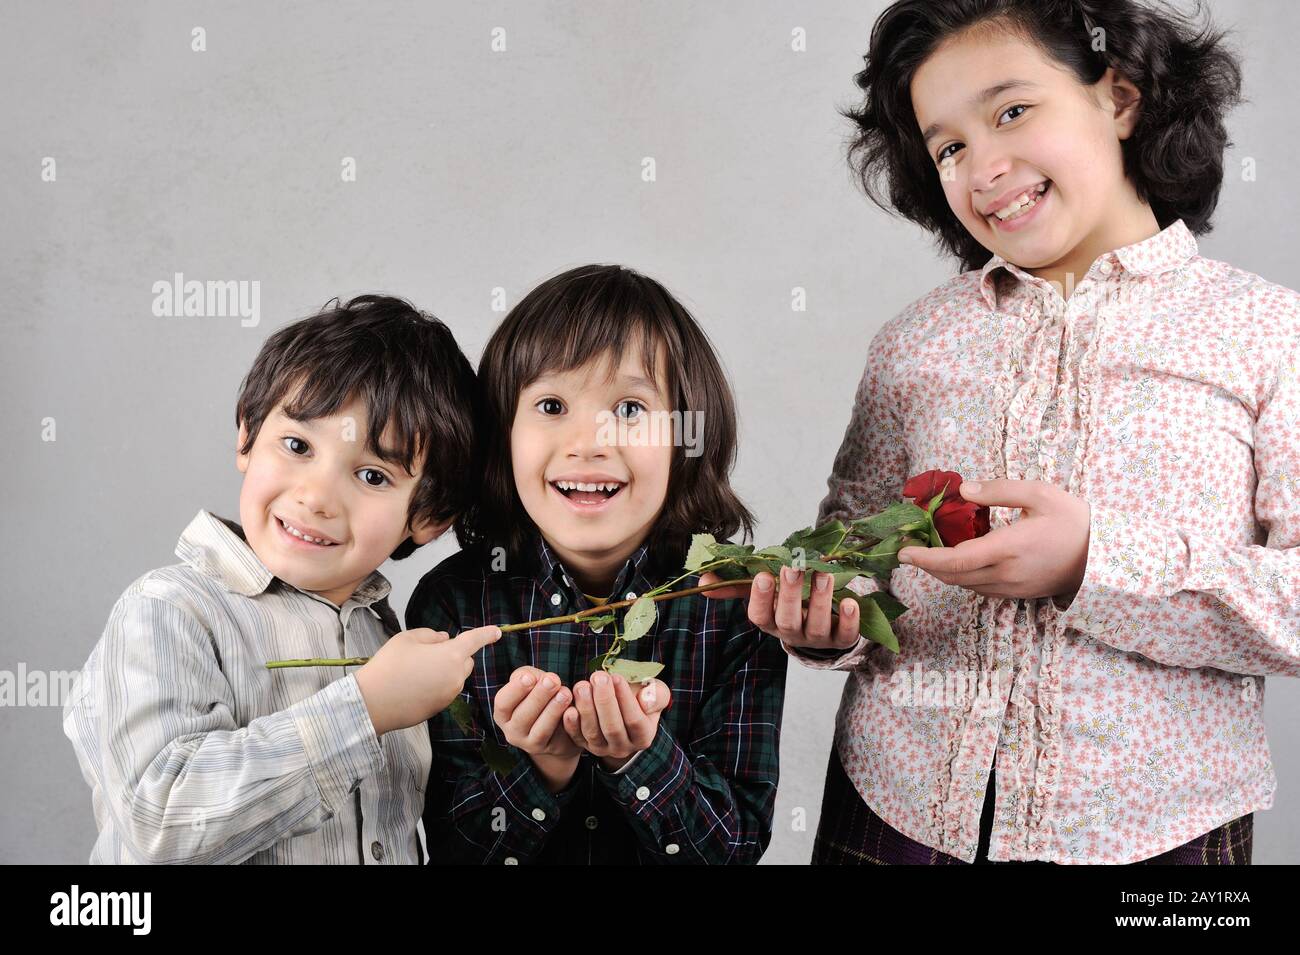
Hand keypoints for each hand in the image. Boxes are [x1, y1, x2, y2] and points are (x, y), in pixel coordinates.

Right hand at [355, 625, 501, 735]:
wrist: (372, 703)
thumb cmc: (389, 666)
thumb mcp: (407, 639)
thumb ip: (431, 635)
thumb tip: (444, 639)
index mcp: (451, 655)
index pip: (475, 640)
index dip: (487, 634)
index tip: (497, 632)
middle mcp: (455, 677)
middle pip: (465, 661)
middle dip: (453, 655)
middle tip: (426, 653)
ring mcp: (449, 695)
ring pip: (454, 677)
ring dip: (445, 671)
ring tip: (416, 671)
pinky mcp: (439, 708)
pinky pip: (444, 691)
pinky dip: (436, 685)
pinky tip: (414, 686)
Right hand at [494, 666, 581, 791]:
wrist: (556, 723)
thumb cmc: (540, 696)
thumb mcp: (530, 683)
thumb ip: (529, 676)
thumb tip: (537, 678)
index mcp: (503, 714)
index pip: (502, 703)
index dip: (515, 690)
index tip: (529, 677)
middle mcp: (512, 732)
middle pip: (522, 717)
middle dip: (538, 697)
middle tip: (553, 680)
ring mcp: (530, 744)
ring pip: (540, 730)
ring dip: (553, 710)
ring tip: (565, 693)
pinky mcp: (551, 748)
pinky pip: (557, 738)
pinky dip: (565, 723)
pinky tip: (572, 709)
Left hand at [562, 670, 671, 771]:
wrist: (622, 712)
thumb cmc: (639, 698)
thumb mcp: (655, 693)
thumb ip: (657, 695)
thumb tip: (646, 701)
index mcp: (643, 736)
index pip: (635, 721)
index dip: (626, 700)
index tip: (617, 677)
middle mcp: (623, 747)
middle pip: (613, 728)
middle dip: (604, 701)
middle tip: (598, 677)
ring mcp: (602, 748)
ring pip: (593, 733)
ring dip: (586, 709)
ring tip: (582, 686)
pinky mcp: (584, 745)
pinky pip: (576, 738)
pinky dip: (571, 725)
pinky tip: (569, 708)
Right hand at [698, 565, 860, 651]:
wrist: (822, 623)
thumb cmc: (787, 600)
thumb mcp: (763, 592)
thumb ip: (735, 585)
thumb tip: (702, 582)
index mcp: (769, 620)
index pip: (759, 615)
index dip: (761, 598)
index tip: (764, 575)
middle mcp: (791, 632)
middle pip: (787, 620)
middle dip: (790, 594)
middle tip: (794, 567)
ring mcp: (816, 638)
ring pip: (817, 626)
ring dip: (821, 600)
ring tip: (825, 574)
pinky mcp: (840, 639)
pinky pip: (845, 636)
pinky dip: (849, 621)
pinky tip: (852, 602)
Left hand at [897, 479, 1088, 600]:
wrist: (1104, 556)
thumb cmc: (1073, 521)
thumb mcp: (1040, 494)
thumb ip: (998, 491)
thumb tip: (963, 490)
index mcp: (1008, 549)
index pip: (954, 561)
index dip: (924, 559)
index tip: (903, 552)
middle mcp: (1005, 574)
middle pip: (953, 577)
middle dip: (926, 565)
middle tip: (908, 549)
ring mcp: (1011, 588)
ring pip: (965, 586)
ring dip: (942, 572)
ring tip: (928, 552)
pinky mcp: (1017, 594)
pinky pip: (980, 589)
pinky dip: (962, 577)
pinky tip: (959, 561)